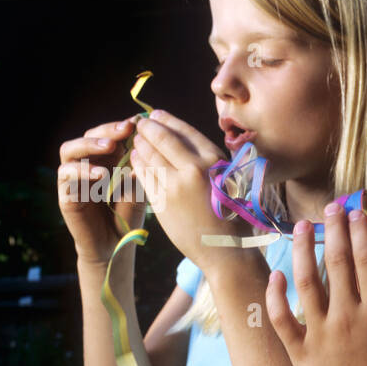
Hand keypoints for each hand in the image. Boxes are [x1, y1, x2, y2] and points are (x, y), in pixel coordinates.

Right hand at [56, 118, 147, 264]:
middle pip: (88, 137)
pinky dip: (82, 171)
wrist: (115, 247)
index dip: (120, 128)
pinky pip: (66, 175)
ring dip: (90, 145)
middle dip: (106, 131)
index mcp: (106, 161)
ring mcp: (73, 179)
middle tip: (125, 130)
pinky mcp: (66, 195)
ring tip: (110, 147)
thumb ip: (138, 172)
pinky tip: (101, 174)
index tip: (138, 123)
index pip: (108, 136)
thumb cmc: (127, 218)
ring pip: (70, 150)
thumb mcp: (138, 192)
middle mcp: (87, 165)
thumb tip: (144, 148)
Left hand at [129, 109, 242, 269]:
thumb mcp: (227, 180)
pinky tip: (135, 159)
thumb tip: (184, 142)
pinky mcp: (163, 201)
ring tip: (136, 141)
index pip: (184, 131)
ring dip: (140, 145)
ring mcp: (176, 185)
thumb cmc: (231, 216)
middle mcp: (195, 169)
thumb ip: (207, 162)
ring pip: (149, 155)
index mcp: (214, 161)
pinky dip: (137, 164)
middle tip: (139, 125)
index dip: (166, 120)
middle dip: (147, 129)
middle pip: (162, 139)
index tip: (155, 115)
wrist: (226, 249)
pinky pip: (144, 175)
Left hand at [265, 204, 366, 365]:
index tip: (359, 212)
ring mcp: (320, 335)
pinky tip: (276, 276)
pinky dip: (276, 296)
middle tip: (332, 206)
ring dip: (303, 251)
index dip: (362, 233)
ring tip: (303, 228)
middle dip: (334, 230)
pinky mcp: (300, 353)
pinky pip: (283, 319)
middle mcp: (347, 320)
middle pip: (337, 264)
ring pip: (306, 283)